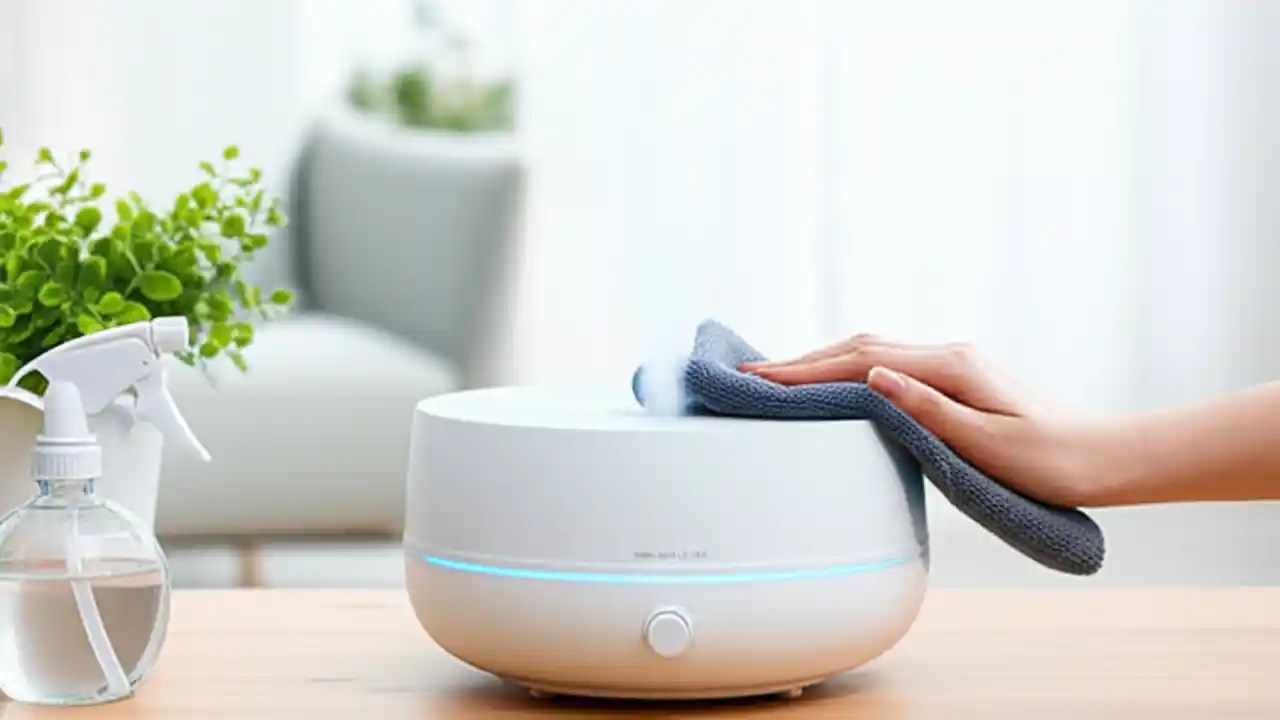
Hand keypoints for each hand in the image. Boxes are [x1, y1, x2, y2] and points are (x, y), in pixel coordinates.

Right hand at [741, 335, 1101, 506]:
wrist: (1095, 459)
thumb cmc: (1048, 462)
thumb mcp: (986, 443)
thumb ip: (927, 410)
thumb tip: (875, 376)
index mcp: (953, 366)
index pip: (863, 361)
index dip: (808, 370)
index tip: (762, 377)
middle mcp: (948, 354)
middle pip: (859, 346)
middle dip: (802, 360)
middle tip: (750, 373)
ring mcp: (950, 362)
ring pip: (869, 351)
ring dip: (820, 361)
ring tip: (775, 376)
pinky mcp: (951, 377)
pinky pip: (885, 364)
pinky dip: (845, 369)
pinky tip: (829, 381)